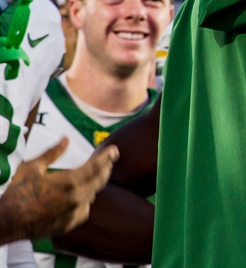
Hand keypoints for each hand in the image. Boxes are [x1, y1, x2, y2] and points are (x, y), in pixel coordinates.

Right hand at [0, 138, 117, 243]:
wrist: (4, 222)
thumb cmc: (15, 193)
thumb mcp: (32, 168)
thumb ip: (53, 153)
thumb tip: (66, 138)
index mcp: (69, 182)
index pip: (96, 166)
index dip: (107, 157)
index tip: (114, 150)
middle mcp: (76, 198)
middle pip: (99, 181)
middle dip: (105, 169)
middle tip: (108, 161)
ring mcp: (73, 214)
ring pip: (92, 196)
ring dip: (95, 185)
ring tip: (95, 175)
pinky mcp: (67, 225)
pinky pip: (83, 210)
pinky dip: (84, 201)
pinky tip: (81, 196)